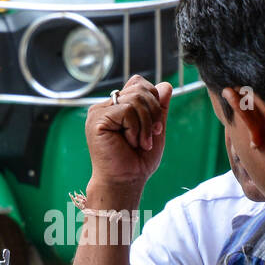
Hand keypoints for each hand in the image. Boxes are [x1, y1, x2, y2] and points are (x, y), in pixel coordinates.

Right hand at [84, 75, 172, 194]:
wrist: (126, 181)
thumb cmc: (137, 161)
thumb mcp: (155, 129)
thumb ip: (159, 108)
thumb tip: (166, 85)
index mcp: (118, 106)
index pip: (138, 83)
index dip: (153, 99)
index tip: (156, 126)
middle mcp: (107, 106)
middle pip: (140, 89)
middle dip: (153, 114)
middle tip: (150, 137)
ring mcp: (99, 111)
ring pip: (135, 99)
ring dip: (146, 125)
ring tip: (140, 143)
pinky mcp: (97, 119)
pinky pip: (127, 110)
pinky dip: (135, 129)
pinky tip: (130, 143)